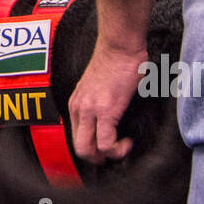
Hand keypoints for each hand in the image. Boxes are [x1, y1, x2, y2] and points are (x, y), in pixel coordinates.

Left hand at [69, 0, 154, 162]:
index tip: (109, 144)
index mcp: (77, 103)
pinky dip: (118, 149)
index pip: (76, 137)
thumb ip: (99, 103)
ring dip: (107, 156)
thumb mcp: (98, 86)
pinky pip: (106, 144)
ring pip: (89, 150)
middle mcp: (78, 108)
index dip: (93, 148)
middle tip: (114, 153)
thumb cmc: (115, 60)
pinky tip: (128, 141)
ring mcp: (90, 110)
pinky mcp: (106, 110)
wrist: (119, 45)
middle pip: (79, 149)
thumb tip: (111, 119)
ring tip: (122, 146)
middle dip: (97, 159)